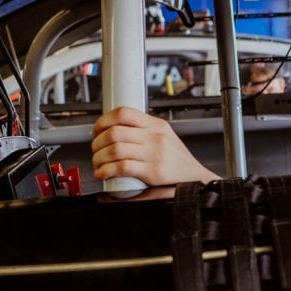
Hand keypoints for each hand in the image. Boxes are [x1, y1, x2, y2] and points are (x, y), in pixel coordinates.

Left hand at [91, 107, 219, 186]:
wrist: (195, 177)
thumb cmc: (178, 160)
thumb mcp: (165, 136)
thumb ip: (144, 131)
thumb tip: (114, 130)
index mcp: (157, 125)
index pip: (124, 113)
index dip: (104, 121)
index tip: (97, 130)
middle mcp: (155, 137)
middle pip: (115, 132)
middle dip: (97, 142)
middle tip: (95, 150)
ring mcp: (154, 154)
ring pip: (115, 149)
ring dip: (99, 158)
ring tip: (98, 163)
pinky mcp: (153, 171)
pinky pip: (122, 167)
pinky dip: (106, 170)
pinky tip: (104, 173)